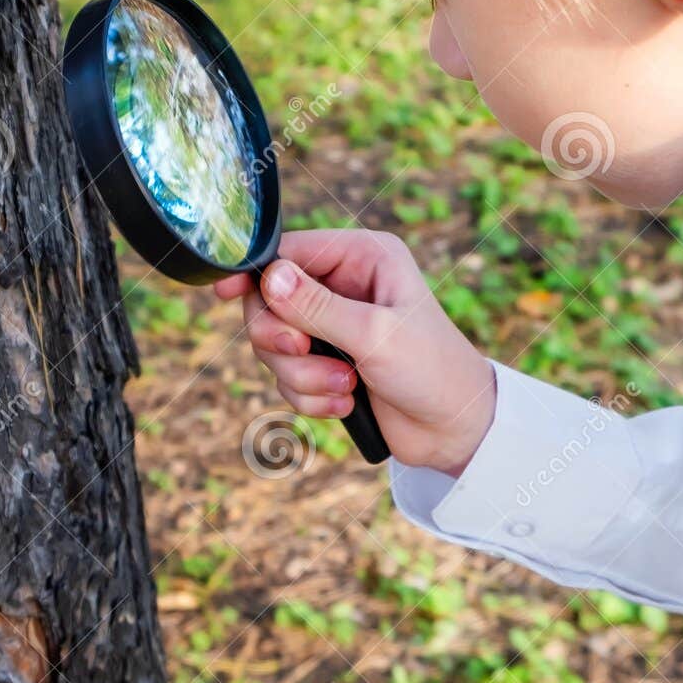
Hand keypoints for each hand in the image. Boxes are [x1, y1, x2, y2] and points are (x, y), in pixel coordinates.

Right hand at [215, 229, 496, 475]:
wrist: (454, 431)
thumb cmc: (432, 371)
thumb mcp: (375, 335)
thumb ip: (317, 308)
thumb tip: (269, 277)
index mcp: (365, 257)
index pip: (290, 252)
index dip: (256, 273)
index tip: (227, 294)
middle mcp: (346, 285)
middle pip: (270, 301)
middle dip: (284, 339)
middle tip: (305, 353)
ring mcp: (335, 326)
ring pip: (275, 345)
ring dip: (303, 376)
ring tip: (345, 387)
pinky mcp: (328, 364)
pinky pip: (287, 378)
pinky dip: (311, 397)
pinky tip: (347, 403)